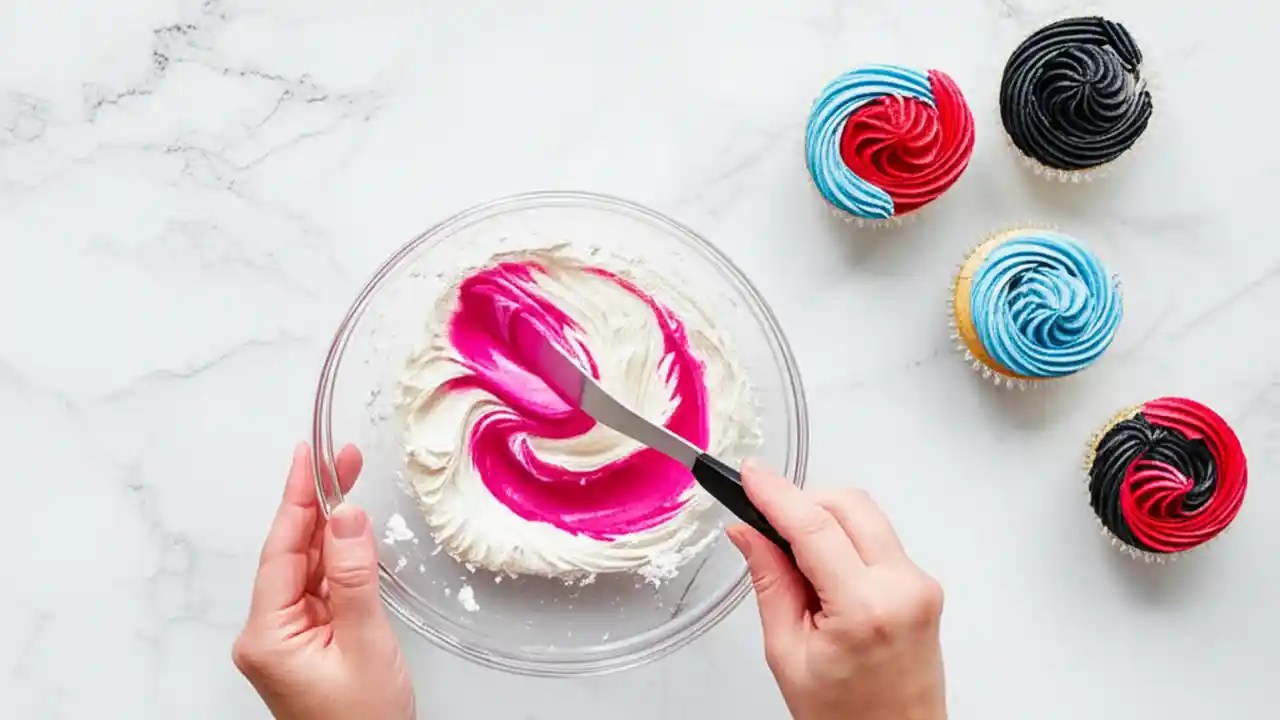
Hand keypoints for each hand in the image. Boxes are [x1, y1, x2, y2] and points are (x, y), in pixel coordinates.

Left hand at [233, 444, 414, 719]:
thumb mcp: (365, 644)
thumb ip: (356, 577)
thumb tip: (348, 518)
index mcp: (268, 634)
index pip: (281, 550)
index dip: (296, 499)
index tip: (307, 457)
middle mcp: (268, 633)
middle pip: (291, 553)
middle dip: (316, 504)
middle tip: (340, 459)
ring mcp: (287, 638)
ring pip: (307, 567)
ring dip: (330, 529)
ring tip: (350, 483)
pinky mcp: (307, 642)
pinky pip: (320, 588)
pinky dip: (338, 561)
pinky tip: (352, 536)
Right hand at [727, 461, 944, 719]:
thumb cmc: (847, 718)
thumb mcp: (787, 653)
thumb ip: (769, 582)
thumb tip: (747, 532)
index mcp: (865, 610)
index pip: (814, 527)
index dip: (776, 494)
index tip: (750, 475)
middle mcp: (903, 588)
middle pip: (847, 505)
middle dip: (802, 501)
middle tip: (764, 520)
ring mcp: (920, 584)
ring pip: (865, 516)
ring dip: (824, 521)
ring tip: (795, 563)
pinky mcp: (924, 585)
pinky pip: (878, 539)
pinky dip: (844, 540)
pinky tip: (824, 573)